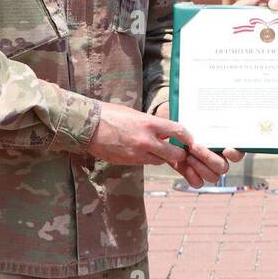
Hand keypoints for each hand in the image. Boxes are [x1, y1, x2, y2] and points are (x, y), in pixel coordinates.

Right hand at [86, 103, 230, 187]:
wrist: (88, 126)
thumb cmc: (111, 115)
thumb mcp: (136, 115)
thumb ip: (152, 123)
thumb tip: (164, 129)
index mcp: (149, 124)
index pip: (178, 132)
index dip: (187, 138)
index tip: (190, 140)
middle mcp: (146, 141)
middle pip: (174, 154)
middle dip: (179, 154)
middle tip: (178, 150)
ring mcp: (137, 154)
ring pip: (160, 161)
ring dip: (162, 157)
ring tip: (158, 149)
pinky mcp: (129, 162)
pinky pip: (145, 163)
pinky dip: (148, 160)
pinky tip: (142, 152)